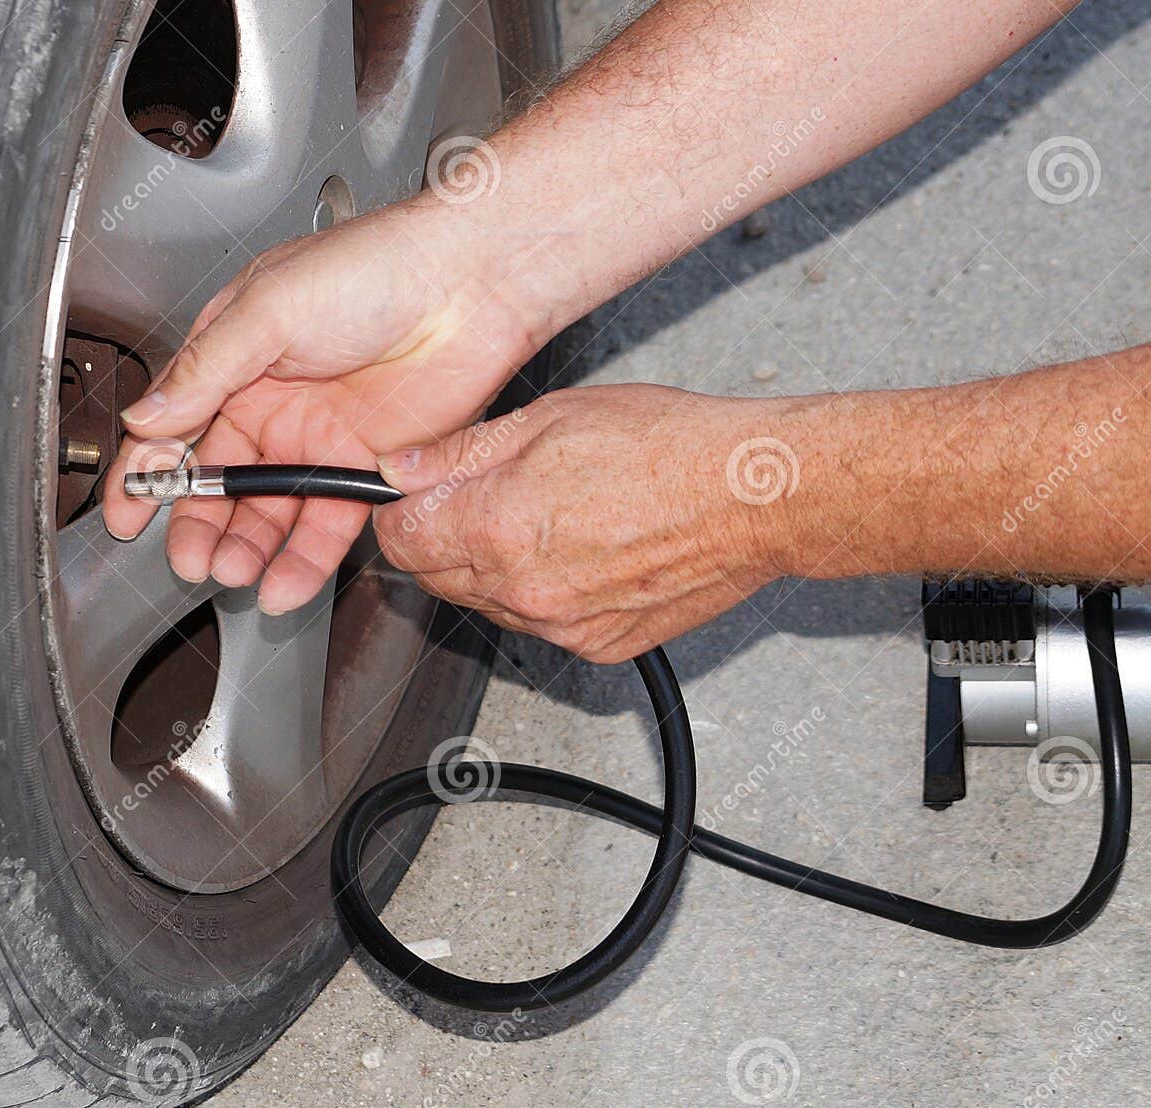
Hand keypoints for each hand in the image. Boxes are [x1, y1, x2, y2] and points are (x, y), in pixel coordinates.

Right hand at [100, 196, 548, 612]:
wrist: (467, 285)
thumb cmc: (374, 267)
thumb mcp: (266, 308)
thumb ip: (205, 371)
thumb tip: (147, 418)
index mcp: (235, 360)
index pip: (175, 428)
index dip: (146, 477)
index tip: (126, 519)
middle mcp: (275, 404)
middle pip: (221, 483)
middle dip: (199, 526)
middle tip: (188, 561)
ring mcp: (321, 438)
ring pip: (272, 511)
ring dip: (248, 548)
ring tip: (233, 574)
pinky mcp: (370, 467)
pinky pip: (330, 524)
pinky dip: (305, 560)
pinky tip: (284, 584)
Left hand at [374, 384, 797, 661]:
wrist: (752, 498)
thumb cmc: (669, 447)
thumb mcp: (551, 418)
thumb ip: (465, 452)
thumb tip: (404, 467)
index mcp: (497, 525)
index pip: (400, 540)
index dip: (399, 513)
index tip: (413, 497)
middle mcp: (522, 588)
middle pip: (436, 579)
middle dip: (443, 540)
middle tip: (483, 500)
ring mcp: (562, 626)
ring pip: (489, 605)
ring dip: (495, 570)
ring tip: (549, 519)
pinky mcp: (599, 645)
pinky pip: (545, 627)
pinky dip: (547, 595)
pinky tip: (584, 552)